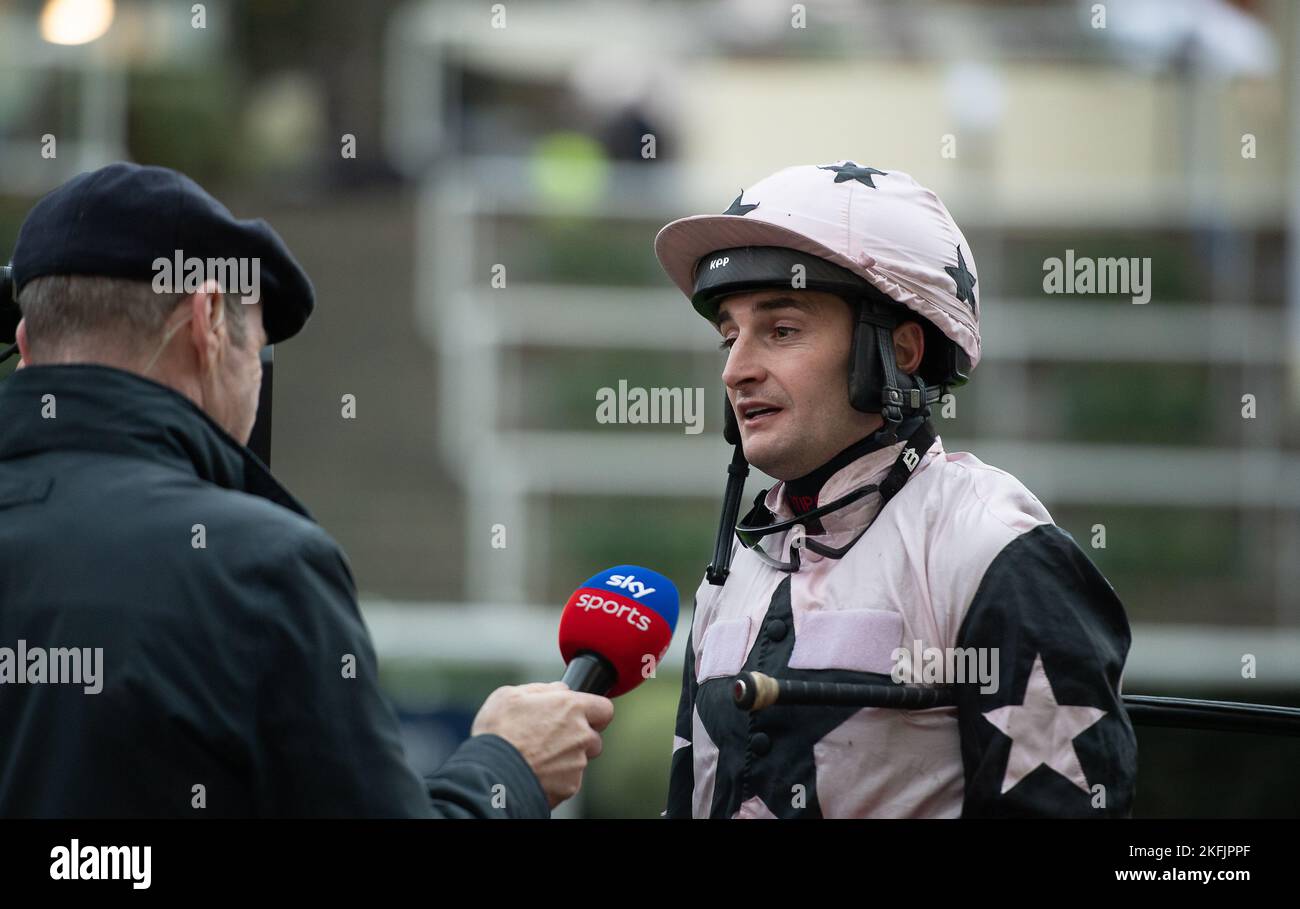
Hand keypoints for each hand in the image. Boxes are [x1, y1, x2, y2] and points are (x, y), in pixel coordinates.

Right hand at [471, 681, 613, 808]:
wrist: (491, 774)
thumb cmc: (498, 732)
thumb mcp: (511, 695)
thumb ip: (543, 689)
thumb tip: (560, 690)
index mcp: (571, 708)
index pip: (604, 709)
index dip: (594, 712)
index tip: (583, 716)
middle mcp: (581, 735)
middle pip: (593, 737)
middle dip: (579, 738)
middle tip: (552, 739)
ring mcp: (577, 763)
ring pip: (580, 759)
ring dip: (566, 758)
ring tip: (538, 757)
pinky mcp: (570, 786)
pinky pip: (569, 779)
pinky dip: (557, 777)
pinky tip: (536, 772)